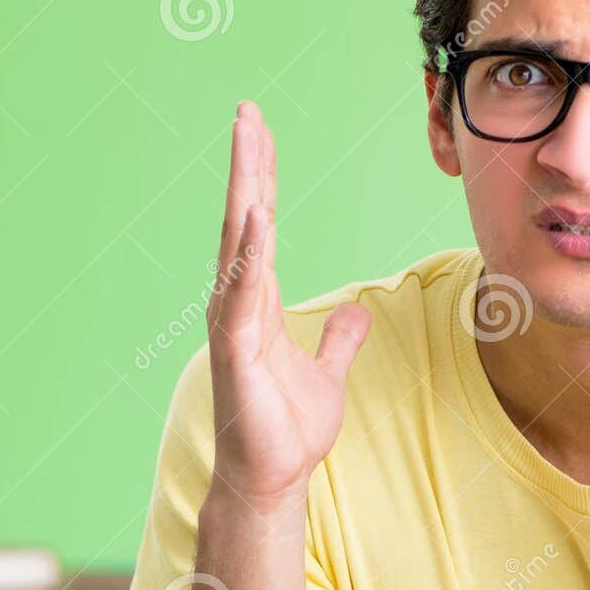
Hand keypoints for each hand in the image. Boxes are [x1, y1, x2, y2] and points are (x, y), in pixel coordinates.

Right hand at [205, 100, 369, 509]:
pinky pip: (244, 293)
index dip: (263, 177)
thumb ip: (340, 339)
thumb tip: (357, 312)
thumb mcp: (328, 374)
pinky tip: (256, 217)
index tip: (261, 129)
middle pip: (245, 219)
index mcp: (259, 301)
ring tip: (248, 141)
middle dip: (248, 163)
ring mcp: (233, 324)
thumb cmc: (289, 429)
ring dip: (245, 190)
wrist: (271, 478)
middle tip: (247, 110)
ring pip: (239, 244)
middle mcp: (239, 303)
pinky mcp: (236, 351)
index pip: (262, 225)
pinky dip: (249, 254)